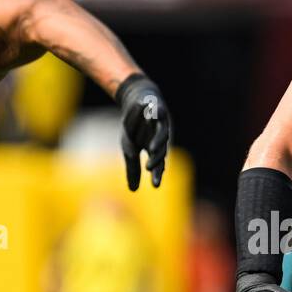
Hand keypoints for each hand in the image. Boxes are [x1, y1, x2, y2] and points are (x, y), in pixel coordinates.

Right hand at [115, 74, 171, 190]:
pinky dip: (154, 114)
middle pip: (161, 150)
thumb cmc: (135, 127)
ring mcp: (161, 123)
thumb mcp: (130, 148)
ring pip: (162, 133)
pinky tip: (152, 116)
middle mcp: (160, 137)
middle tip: (150, 167)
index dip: (157, 174)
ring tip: (153, 148)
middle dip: (156, 159)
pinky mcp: (158, 109)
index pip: (158, 164)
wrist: (137, 101)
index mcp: (154, 148)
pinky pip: (157, 112)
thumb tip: (133, 190)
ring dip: (158, 140)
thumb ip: (133, 167)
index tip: (155, 186)